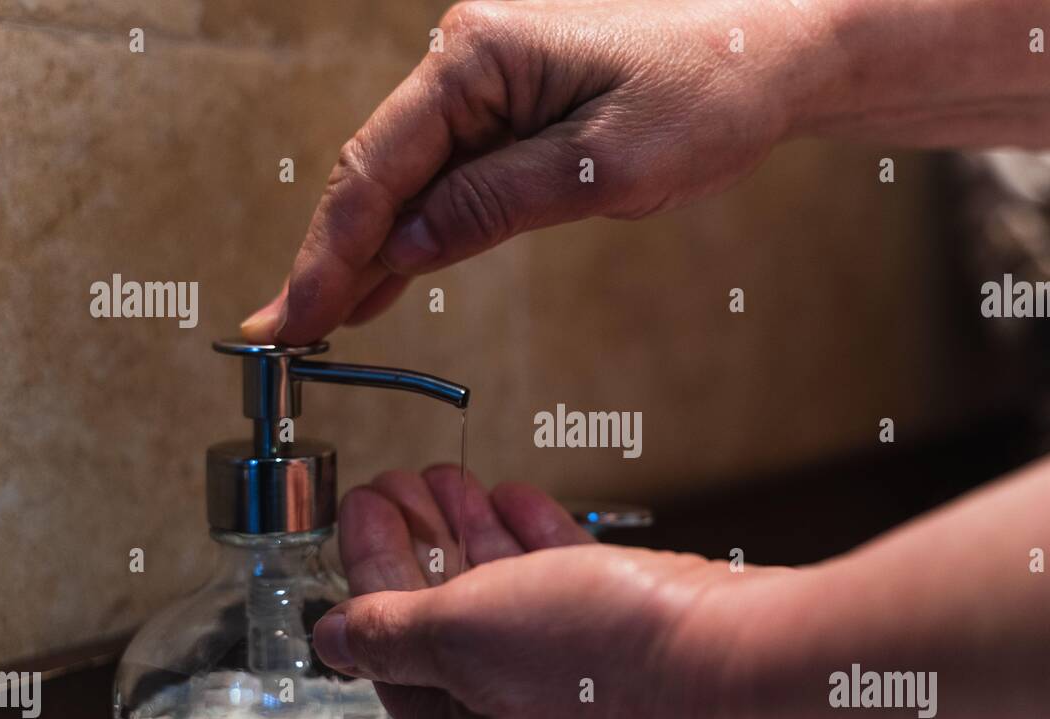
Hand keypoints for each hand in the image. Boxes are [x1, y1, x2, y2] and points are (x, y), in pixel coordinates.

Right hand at [242, 0, 803, 343]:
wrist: (766, 54)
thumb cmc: (706, 89)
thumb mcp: (604, 162)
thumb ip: (496, 202)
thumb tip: (402, 248)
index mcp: (477, 55)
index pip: (378, 165)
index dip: (332, 251)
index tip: (294, 317)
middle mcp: (467, 64)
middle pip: (375, 173)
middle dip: (329, 258)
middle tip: (282, 333)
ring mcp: (487, 90)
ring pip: (403, 184)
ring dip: (362, 255)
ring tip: (315, 323)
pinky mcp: (511, 119)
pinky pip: (445, 184)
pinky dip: (413, 238)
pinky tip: (378, 284)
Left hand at [317, 465, 771, 718]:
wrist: (746, 658)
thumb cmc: (614, 664)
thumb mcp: (465, 635)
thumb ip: (387, 632)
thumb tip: (332, 636)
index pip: (394, 651)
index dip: (372, 569)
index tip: (366, 508)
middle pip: (451, 622)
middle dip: (424, 542)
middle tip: (405, 485)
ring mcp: (580, 686)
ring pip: (510, 601)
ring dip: (476, 534)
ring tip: (455, 481)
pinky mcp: (628, 647)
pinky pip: (566, 591)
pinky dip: (537, 543)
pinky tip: (521, 503)